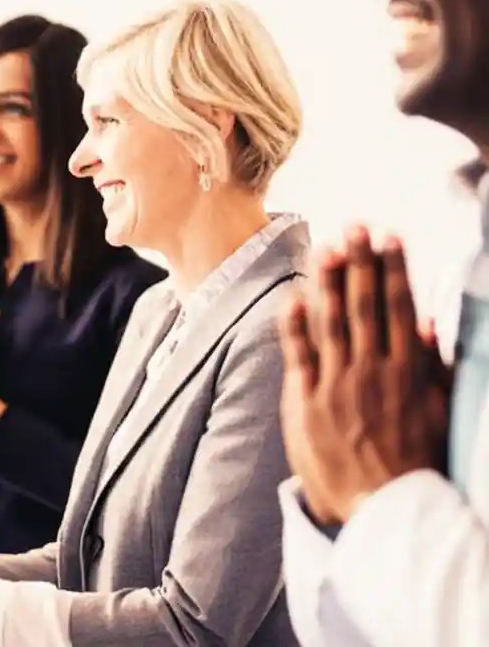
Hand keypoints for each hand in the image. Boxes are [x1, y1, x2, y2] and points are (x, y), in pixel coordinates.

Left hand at [277, 227, 449, 525]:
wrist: (385, 505)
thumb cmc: (414, 459)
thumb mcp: (437, 409)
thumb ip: (434, 365)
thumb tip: (433, 323)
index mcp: (408, 370)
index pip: (401, 307)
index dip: (395, 268)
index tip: (390, 236)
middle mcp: (374, 370)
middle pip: (366, 305)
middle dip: (360, 262)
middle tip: (356, 225)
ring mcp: (339, 384)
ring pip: (333, 321)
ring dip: (330, 281)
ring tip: (328, 246)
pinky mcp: (308, 402)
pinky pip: (300, 355)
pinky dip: (296, 325)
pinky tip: (293, 295)